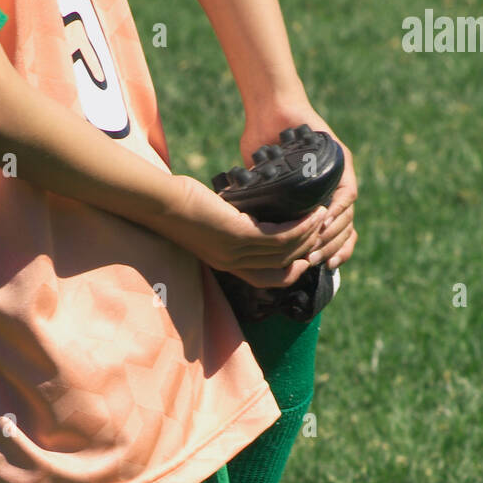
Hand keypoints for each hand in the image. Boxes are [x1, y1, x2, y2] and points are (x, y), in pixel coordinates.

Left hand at [158, 173, 327, 289]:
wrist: (160, 202)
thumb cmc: (180, 205)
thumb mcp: (210, 221)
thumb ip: (229, 224)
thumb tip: (245, 213)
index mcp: (228, 263)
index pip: (267, 279)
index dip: (290, 271)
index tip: (305, 254)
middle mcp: (234, 263)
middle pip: (281, 268)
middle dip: (306, 251)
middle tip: (322, 230)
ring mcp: (237, 251)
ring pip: (285, 252)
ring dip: (308, 235)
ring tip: (322, 216)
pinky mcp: (239, 235)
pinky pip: (279, 237)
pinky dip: (299, 227)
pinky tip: (310, 213)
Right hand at [240, 96, 357, 269]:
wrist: (268, 115)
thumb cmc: (261, 150)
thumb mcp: (265, 192)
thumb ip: (269, 215)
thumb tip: (260, 246)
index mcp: (320, 202)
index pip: (339, 237)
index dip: (334, 255)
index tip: (321, 268)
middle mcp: (334, 190)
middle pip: (345, 231)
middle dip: (330, 250)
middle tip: (311, 262)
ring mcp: (340, 175)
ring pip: (348, 215)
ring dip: (332, 234)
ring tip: (314, 245)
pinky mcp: (342, 160)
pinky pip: (347, 192)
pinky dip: (337, 210)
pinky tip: (322, 222)